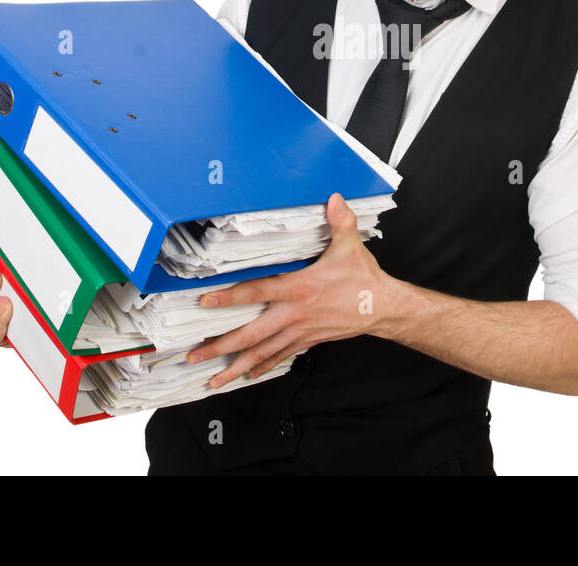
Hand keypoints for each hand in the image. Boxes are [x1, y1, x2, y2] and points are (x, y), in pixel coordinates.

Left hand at [185, 192, 392, 386]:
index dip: (230, 297)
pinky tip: (247, 375)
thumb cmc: (364, 279)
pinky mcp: (307, 341)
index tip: (205, 301)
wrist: (383, 308)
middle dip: (221, 346)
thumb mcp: (350, 247)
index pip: (257, 292)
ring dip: (236, 367)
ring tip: (214, 379)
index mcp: (299, 289)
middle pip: (251, 334)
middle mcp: (294, 314)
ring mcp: (299, 331)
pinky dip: (262, 367)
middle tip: (195, 355)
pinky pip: (280, 356)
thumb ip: (339, 221)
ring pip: (262, 353)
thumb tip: (333, 199)